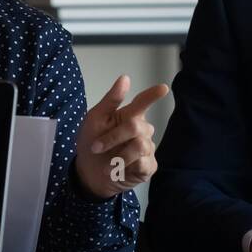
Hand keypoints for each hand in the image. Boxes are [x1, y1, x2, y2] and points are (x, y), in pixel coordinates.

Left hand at [74, 75, 168, 199]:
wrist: (88, 173)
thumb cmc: (92, 143)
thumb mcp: (94, 120)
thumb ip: (110, 100)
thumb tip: (125, 78)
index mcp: (129, 116)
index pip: (143, 102)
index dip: (153, 95)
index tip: (163, 88)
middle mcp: (141, 131)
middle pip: (137, 127)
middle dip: (115, 137)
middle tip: (96, 147)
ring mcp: (147, 149)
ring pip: (141, 145)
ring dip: (119, 155)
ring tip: (106, 164)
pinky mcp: (148, 167)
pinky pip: (143, 163)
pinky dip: (126, 167)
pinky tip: (117, 170)